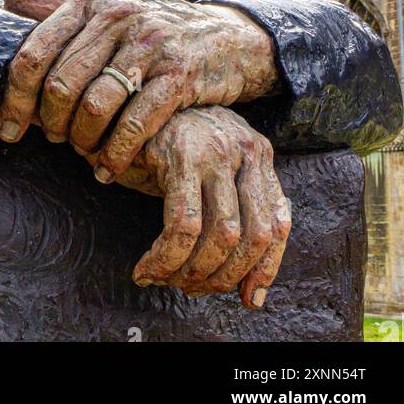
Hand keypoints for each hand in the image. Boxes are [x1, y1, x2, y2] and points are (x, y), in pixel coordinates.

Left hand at [0, 0, 277, 178]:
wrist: (228, 38)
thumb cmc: (154, 29)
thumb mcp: (108, 8)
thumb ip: (57, 5)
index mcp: (91, 0)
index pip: (34, 53)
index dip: (15, 98)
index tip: (8, 130)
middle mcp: (118, 15)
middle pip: (60, 85)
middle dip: (51, 125)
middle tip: (57, 142)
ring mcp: (150, 43)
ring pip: (94, 106)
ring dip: (83, 142)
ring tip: (84, 154)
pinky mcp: (179, 73)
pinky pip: (135, 123)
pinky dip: (116, 154)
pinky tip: (110, 168)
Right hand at [80, 105, 291, 308]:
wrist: (127, 104)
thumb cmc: (170, 147)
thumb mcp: (213, 176)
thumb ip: (240, 217)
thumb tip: (255, 295)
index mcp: (259, 154)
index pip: (277, 224)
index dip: (264, 269)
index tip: (247, 299)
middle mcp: (244, 148)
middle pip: (250, 235)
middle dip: (222, 276)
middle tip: (194, 289)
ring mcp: (214, 149)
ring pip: (220, 234)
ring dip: (193, 271)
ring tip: (168, 280)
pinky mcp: (180, 154)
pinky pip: (182, 225)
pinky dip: (165, 257)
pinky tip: (148, 268)